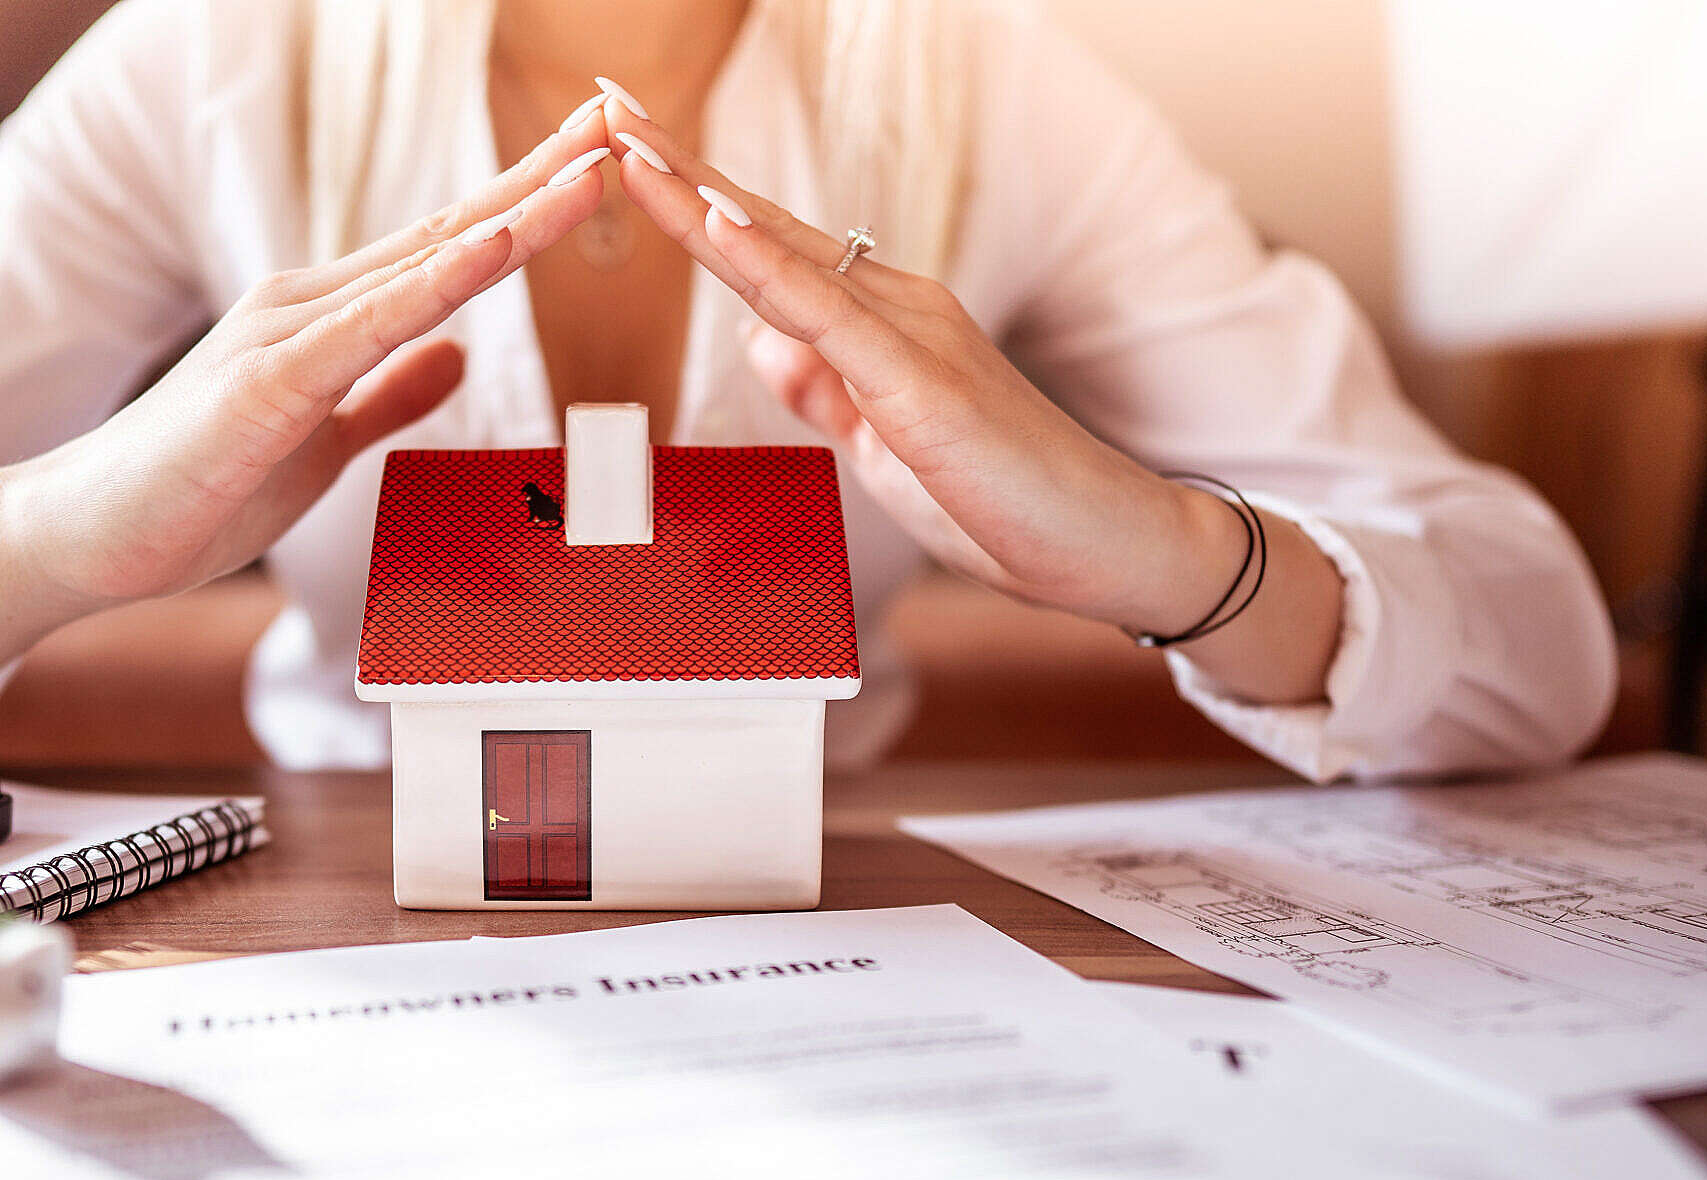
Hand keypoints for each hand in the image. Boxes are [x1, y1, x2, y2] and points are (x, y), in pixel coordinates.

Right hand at [5, 111, 617, 610]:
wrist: (87, 537)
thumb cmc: (194, 492)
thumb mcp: (322, 442)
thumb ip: (386, 394)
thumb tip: (456, 356)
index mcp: (329, 321)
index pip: (448, 249)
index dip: (529, 207)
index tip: (598, 166)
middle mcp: (311, 304)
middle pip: (450, 231)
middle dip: (541, 178)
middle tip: (623, 122)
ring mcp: (286, 333)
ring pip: (425, 263)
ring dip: (517, 213)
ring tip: (595, 168)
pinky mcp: (268, 380)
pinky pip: (370, 323)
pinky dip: (438, 282)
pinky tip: (495, 245)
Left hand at [599, 95, 1340, 703]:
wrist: (1101, 543)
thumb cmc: (999, 499)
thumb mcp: (882, 445)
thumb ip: (825, 390)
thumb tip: (762, 342)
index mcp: (878, 323)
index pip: (766, 250)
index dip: (690, 201)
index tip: (626, 153)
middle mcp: (893, 306)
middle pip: (763, 228)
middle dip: (677, 169)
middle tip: (605, 108)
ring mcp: (909, 335)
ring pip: (780, 255)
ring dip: (697, 198)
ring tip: (629, 143)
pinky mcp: (921, 384)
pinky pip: (828, 315)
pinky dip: (766, 266)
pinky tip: (717, 222)